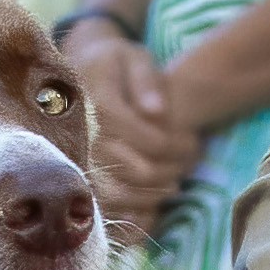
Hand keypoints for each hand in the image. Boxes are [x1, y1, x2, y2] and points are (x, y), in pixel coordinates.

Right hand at [79, 29, 198, 221]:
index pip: (150, 141)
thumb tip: (157, 111)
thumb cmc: (112, 64)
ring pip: (123, 196)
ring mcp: (76, 161)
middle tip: (190, 161)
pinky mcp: (75, 178)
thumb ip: (146, 80)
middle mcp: (84, 138)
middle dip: (173, 170)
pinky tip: (151, 202)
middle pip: (140, 171)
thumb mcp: (133, 58)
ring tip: (174, 182)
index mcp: (99, 106)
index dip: (179, 147)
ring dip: (156, 194)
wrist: (77, 73)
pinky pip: (104, 208)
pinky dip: (130, 212)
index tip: (195, 142)